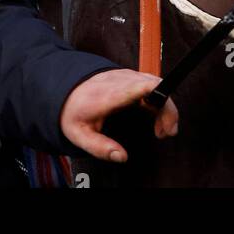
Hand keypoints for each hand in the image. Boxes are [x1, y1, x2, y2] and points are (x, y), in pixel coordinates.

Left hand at [59, 69, 178, 162]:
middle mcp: (121, 80)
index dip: (160, 100)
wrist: (64, 89)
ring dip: (165, 105)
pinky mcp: (129, 76)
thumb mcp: (80, 135)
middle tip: (167, 132)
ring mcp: (126, 75)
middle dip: (168, 108)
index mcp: (111, 94)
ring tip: (162, 129)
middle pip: (155, 85)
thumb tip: (121, 157)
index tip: (164, 124)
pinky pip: (150, 83)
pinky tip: (156, 117)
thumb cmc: (73, 111)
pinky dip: (158, 100)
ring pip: (156, 83)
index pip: (143, 87)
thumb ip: (100, 147)